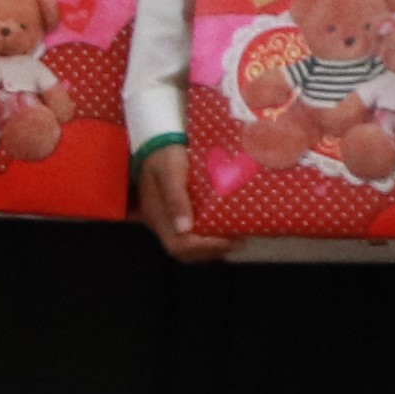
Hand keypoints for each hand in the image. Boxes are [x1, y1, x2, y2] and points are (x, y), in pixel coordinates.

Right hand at [138, 142, 236, 262]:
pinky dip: (208, 239)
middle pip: (183, 252)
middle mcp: (161, 223)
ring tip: (234, 237)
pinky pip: (190, 236)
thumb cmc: (165, 156)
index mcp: (157, 215)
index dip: (205, 247)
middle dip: (212, 250)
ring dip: (211, 248)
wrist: (156, 141)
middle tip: (238, 240)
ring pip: (187, 248)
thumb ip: (176, 199)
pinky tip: (223, 229)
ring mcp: (166, 220)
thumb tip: (184, 229)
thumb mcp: (171, 173)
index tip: (230, 238)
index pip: (179, 245)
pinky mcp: (174, 215)